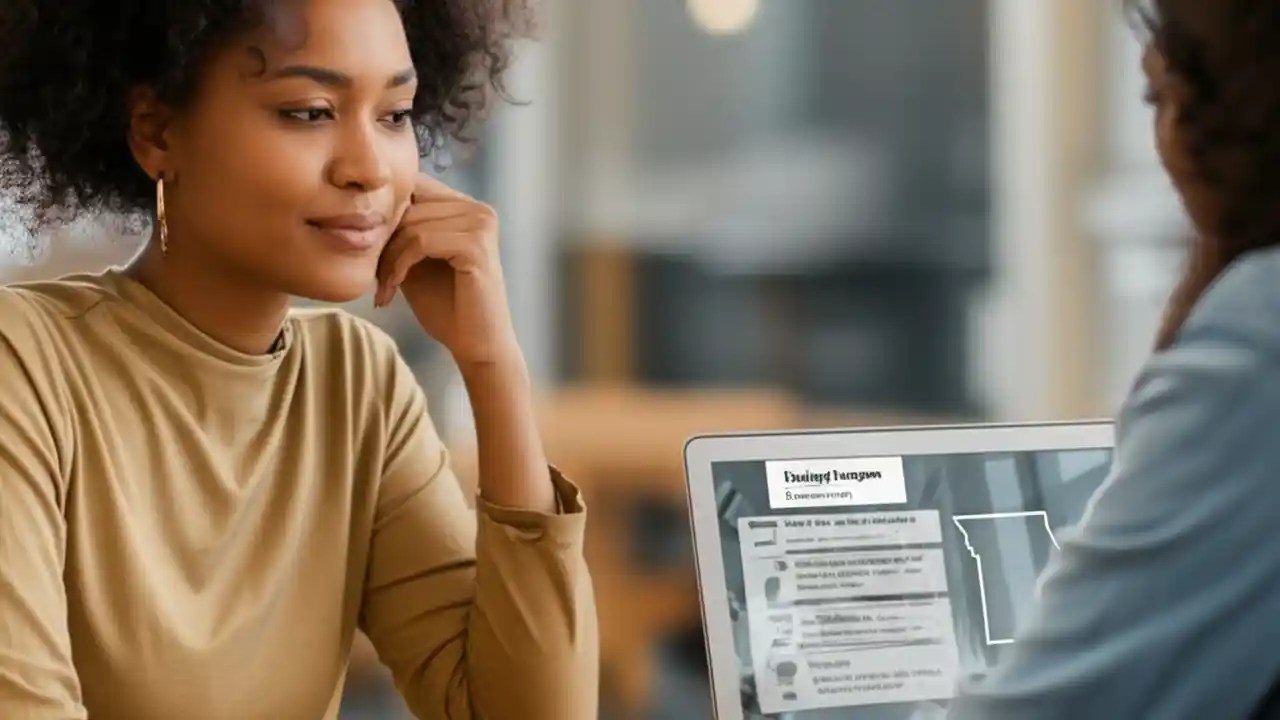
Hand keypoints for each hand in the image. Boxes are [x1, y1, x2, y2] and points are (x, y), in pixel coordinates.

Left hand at [375, 173, 520, 368]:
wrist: (476, 345)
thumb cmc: (447, 307)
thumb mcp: (414, 259)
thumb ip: (400, 230)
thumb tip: (362, 206)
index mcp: (467, 207)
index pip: (414, 186)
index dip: (386, 215)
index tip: (373, 253)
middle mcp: (478, 209)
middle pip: (409, 203)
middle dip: (384, 239)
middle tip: (375, 275)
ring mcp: (481, 224)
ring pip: (411, 223)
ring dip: (388, 257)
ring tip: (384, 286)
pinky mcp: (477, 245)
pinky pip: (420, 241)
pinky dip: (399, 265)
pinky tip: (393, 288)